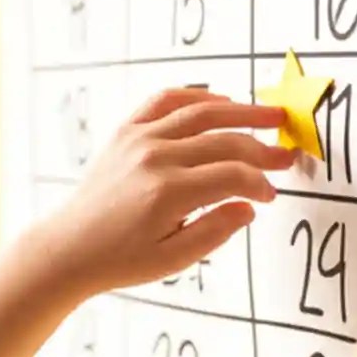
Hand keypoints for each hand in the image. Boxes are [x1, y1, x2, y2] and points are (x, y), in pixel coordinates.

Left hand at [41, 87, 292, 297]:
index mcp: (168, 193)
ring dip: (242, 111)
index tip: (271, 195)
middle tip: (287, 155)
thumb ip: (216, 232)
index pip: (233, 176)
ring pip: (201, 112)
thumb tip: (249, 207)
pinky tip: (221, 101)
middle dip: (262, 148)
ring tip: (272, 115)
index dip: (260, 184)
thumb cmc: (120, 259)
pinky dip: (196, 96)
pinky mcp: (126, 131)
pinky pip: (164, 100)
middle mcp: (154, 158)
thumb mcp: (173, 260)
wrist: (69, 248)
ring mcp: (138, 139)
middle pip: (224, 141)